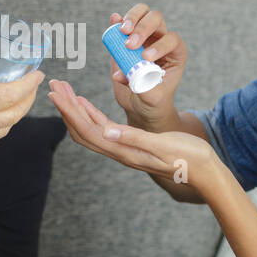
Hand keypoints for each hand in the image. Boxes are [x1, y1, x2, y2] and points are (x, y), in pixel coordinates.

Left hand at [48, 78, 220, 194]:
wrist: (203, 170)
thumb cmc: (188, 157)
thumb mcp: (162, 145)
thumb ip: (134, 138)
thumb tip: (106, 133)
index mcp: (124, 150)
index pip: (88, 130)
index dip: (70, 112)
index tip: (57, 94)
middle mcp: (119, 150)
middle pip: (83, 128)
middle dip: (66, 107)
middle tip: (53, 85)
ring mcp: (123, 147)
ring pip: (90, 127)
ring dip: (75, 109)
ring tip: (63, 90)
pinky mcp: (130, 142)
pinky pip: (102, 127)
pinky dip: (90, 113)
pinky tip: (84, 104)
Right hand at [108, 4, 187, 128]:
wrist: (141, 106)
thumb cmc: (153, 102)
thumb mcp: (154, 99)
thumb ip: (144, 87)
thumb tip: (121, 74)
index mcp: (175, 53)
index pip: (172, 39)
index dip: (160, 45)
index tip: (145, 58)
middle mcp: (161, 40)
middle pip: (156, 19)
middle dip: (143, 28)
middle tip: (130, 44)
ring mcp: (144, 37)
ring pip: (142, 13)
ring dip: (132, 18)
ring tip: (122, 32)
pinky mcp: (126, 39)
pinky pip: (123, 23)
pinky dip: (117, 20)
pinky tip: (114, 20)